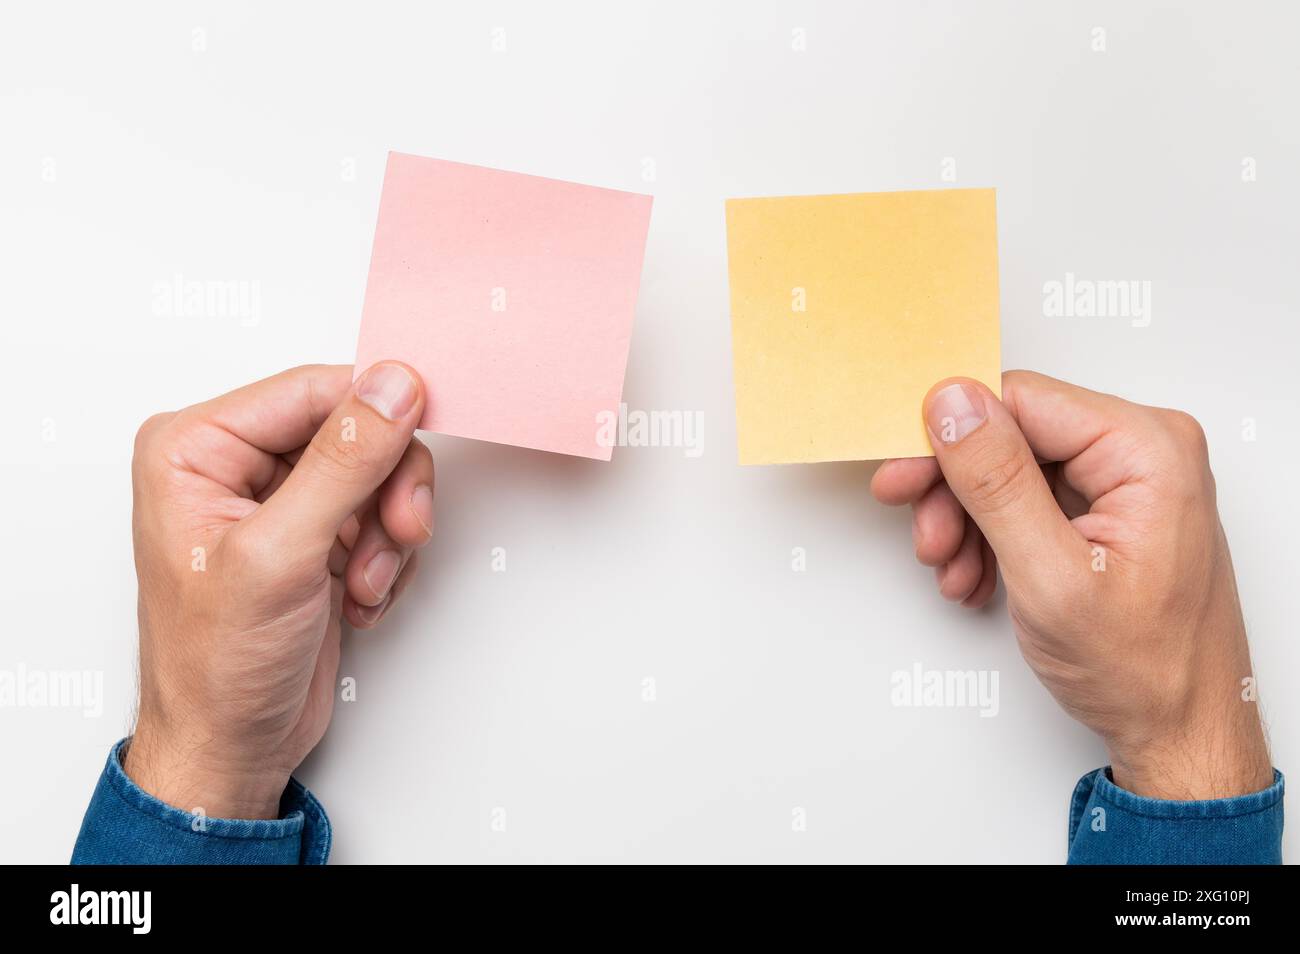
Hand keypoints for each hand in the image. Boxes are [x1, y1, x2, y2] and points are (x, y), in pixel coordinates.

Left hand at [124, 363, 433, 818]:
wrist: (230, 748)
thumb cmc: (214, 667)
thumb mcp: (280, 555)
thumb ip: (342, 463)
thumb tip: (391, 388)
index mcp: (196, 448)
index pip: (313, 389)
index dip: (375, 415)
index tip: (415, 445)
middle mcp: (234, 466)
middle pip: (354, 429)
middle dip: (385, 489)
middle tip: (398, 532)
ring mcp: (278, 502)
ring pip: (377, 473)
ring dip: (390, 532)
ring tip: (366, 581)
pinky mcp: (315, 537)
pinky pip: (383, 514)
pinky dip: (388, 559)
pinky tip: (359, 597)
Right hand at [871, 371, 1271, 799]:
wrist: (1182, 731)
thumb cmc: (1147, 670)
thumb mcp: (1051, 575)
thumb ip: (996, 482)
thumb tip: (952, 405)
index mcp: (1147, 448)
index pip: (1020, 399)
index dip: (949, 436)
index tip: (903, 473)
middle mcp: (1143, 450)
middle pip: (1010, 434)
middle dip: (956, 489)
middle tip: (925, 533)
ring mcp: (1127, 479)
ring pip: (1010, 468)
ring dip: (968, 520)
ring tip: (955, 570)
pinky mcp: (1108, 507)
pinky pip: (1028, 497)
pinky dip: (991, 536)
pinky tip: (978, 575)